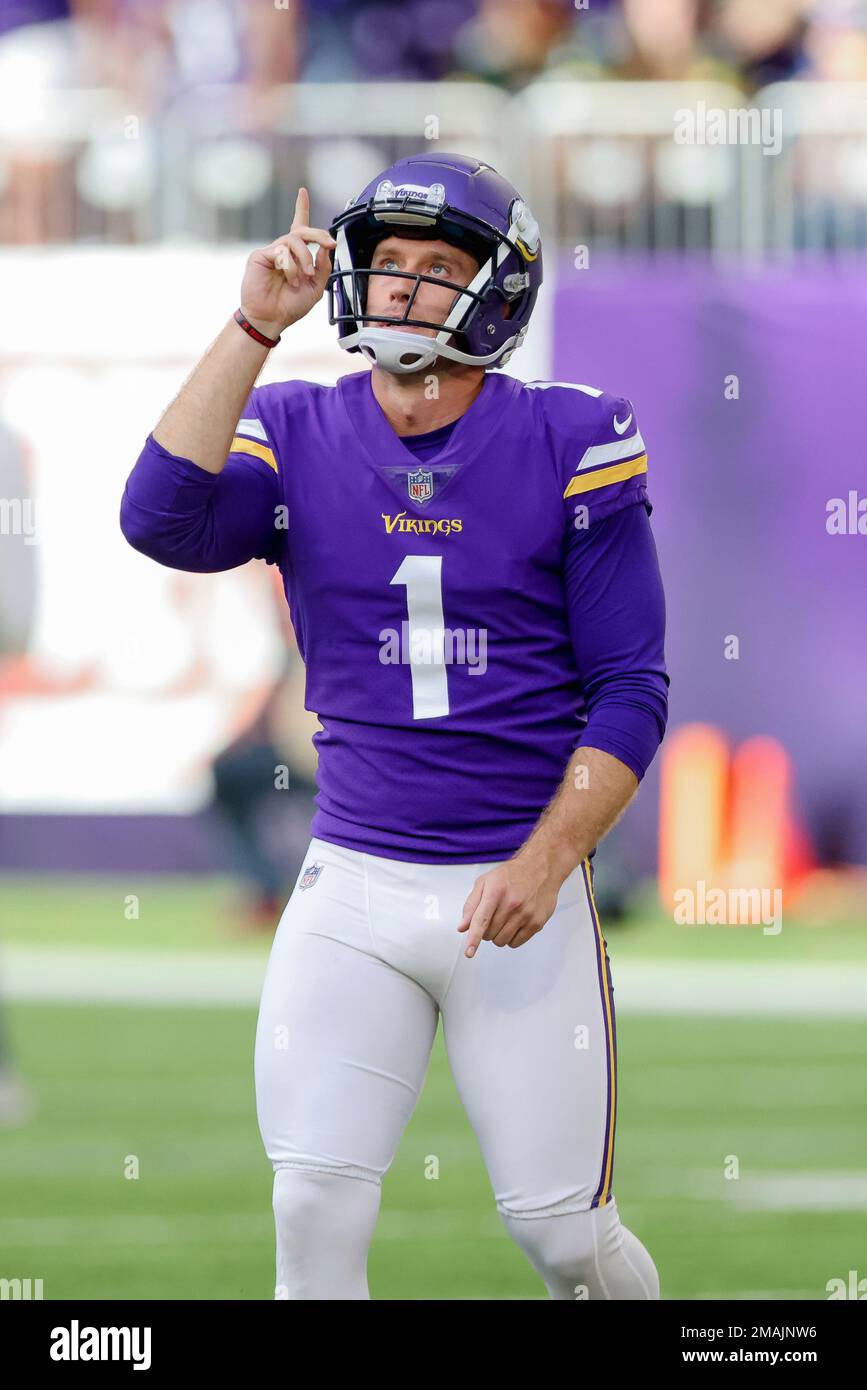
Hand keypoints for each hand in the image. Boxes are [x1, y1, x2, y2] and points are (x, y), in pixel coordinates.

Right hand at [239, 188, 335, 337]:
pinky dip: (291, 267)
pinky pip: (282, 252)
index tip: (303, 192)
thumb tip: (326, 246)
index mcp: (296, 256)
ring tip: (305, 277)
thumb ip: (323, 267)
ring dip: (305, 258)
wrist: (271, 318)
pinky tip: (290, 280)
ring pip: (294, 240)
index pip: (299, 227)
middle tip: (330, 244)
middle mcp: (284, 250)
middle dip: (319, 234)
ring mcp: (272, 251)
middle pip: (302, 230)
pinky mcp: (261, 256)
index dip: (300, 208)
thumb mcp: (316, 288)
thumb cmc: (290, 305)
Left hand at [457, 851, 563, 957]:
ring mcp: (526, 914)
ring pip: (502, 941)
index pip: (481, 920)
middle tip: (493, 916)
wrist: (540, 868)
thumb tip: (463, 927)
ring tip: (504, 919)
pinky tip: (514, 924)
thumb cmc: (511, 875)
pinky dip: (511, 938)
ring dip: (498, 935)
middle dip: (486, 930)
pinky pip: (516, 943)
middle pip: (489, 934)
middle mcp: (511, 904)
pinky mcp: (537, 923)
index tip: (469, 952)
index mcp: (495, 892)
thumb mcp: (485, 882)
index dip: (473, 938)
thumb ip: (471, 905)